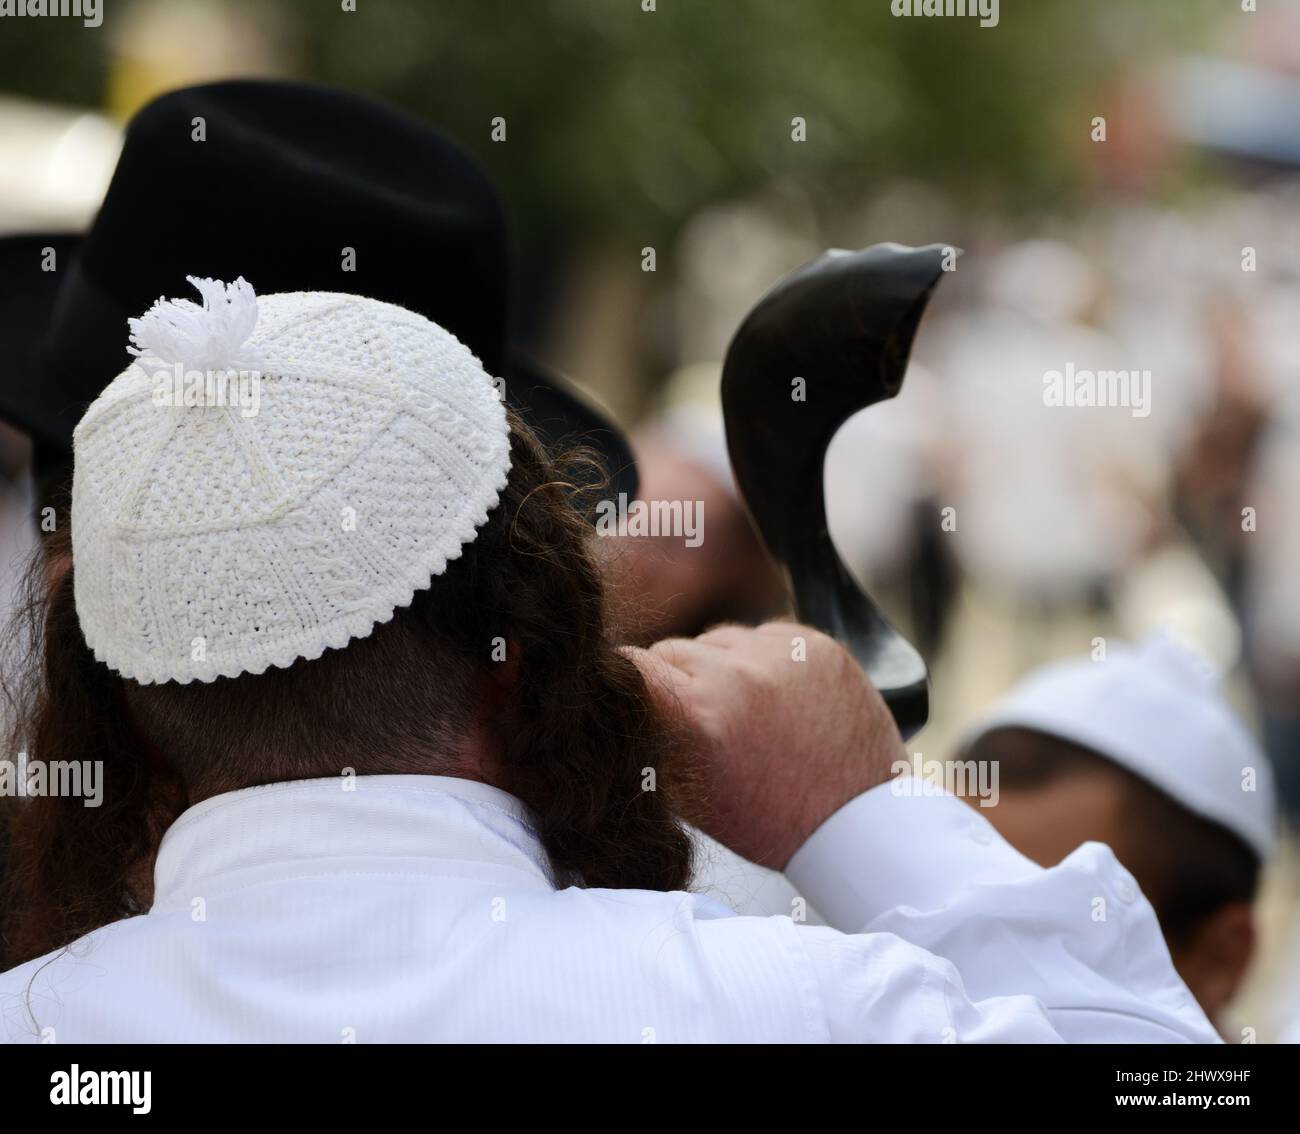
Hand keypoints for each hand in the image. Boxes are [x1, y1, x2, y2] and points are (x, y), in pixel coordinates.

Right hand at [628, 620, 904, 868]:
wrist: (857, 823)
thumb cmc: (767, 819)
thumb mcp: (688, 793)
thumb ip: (650, 736)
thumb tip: (618, 700)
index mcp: (699, 712)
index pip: (631, 663)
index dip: (624, 679)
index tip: (627, 690)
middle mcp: (739, 673)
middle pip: (672, 649)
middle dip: (675, 679)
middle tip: (696, 717)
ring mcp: (782, 654)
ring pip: (718, 639)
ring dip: (718, 667)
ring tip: (742, 712)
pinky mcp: (818, 646)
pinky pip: (764, 637)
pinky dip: (761, 662)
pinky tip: (777, 700)